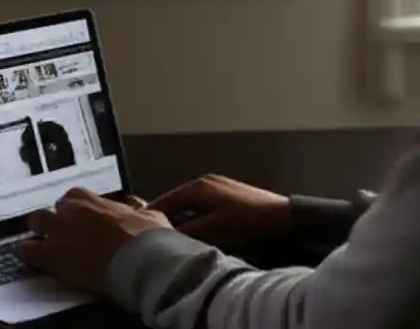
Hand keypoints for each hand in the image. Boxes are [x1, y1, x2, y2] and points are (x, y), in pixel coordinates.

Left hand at [22, 188, 171, 294]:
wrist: (142, 261)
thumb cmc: (150, 237)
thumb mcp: (149, 215)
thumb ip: (135, 209)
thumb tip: (134, 204)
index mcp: (94, 201)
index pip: (74, 197)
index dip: (74, 210)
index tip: (81, 222)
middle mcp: (72, 210)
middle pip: (51, 210)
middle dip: (53, 222)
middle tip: (63, 239)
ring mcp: (59, 231)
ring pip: (35, 222)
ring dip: (39, 234)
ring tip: (45, 249)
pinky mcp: (50, 255)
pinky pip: (27, 250)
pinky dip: (30, 254)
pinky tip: (36, 263)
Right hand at [148, 175, 289, 248]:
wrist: (281, 216)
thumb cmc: (247, 221)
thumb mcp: (213, 229)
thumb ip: (187, 230)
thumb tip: (166, 234)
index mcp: (198, 187)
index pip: (166, 201)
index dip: (152, 216)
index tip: (139, 229)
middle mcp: (205, 183)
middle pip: (176, 201)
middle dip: (165, 218)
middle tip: (153, 235)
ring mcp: (216, 187)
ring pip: (189, 204)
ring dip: (180, 219)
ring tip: (171, 236)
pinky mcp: (226, 195)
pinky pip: (201, 205)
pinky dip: (193, 216)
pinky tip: (194, 230)